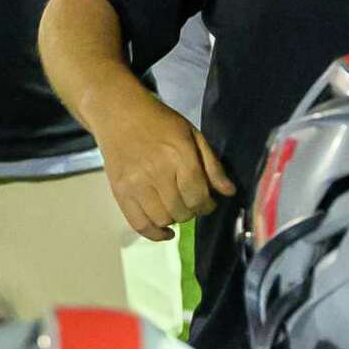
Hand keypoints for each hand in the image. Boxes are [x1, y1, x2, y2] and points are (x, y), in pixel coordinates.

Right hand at [94, 99, 236, 241]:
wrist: (120, 115)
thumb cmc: (160, 123)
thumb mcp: (193, 135)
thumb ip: (212, 165)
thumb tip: (229, 192)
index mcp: (178, 155)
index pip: (198, 194)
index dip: (208, 205)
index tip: (209, 203)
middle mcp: (156, 172)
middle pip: (182, 210)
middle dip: (193, 211)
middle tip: (193, 203)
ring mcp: (135, 184)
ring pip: (163, 218)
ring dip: (176, 219)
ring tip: (179, 208)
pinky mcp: (120, 192)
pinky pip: (139, 224)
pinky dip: (154, 234)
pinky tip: (166, 232)